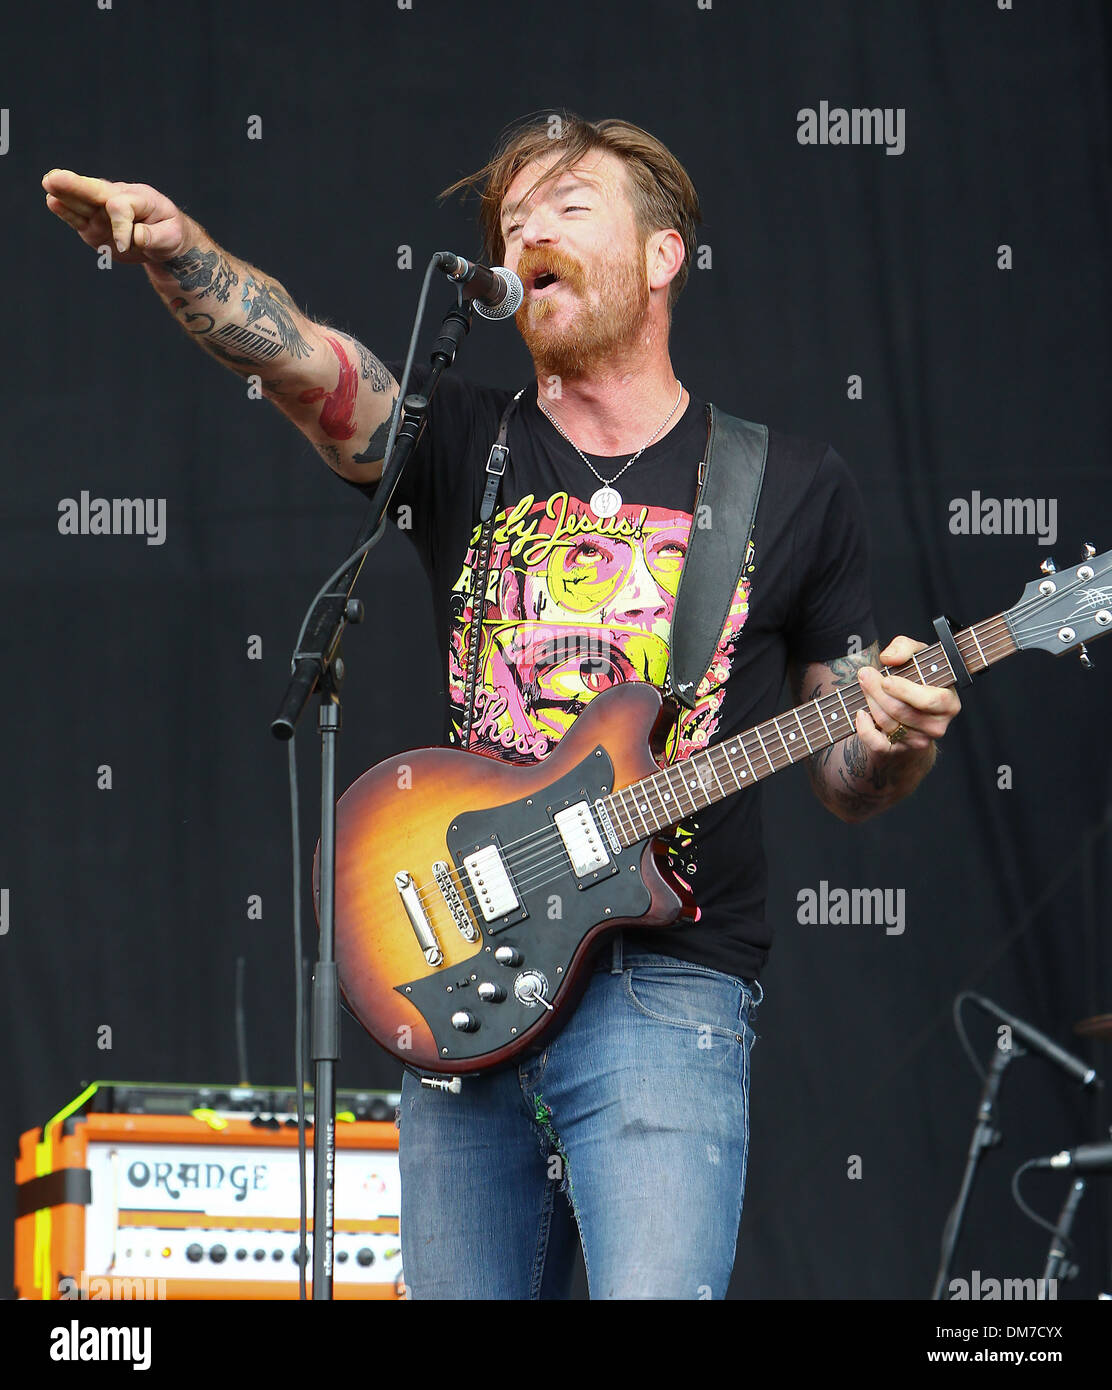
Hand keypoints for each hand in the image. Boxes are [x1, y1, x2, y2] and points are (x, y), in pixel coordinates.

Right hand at [42, 169, 188, 263]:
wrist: (165, 242)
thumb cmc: (170, 234)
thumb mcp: (171, 237)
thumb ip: (155, 237)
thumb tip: (135, 237)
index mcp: (138, 197)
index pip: (120, 207)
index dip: (120, 227)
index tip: (125, 246)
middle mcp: (116, 199)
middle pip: (94, 191)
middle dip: (75, 185)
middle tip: (54, 178)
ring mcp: (102, 213)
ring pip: (81, 202)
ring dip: (65, 194)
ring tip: (49, 183)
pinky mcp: (93, 227)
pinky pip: (78, 219)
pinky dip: (66, 212)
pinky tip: (52, 201)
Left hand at [855, 635, 960, 755]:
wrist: (911, 711)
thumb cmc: (915, 680)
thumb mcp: (915, 656)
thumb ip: (904, 648)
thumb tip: (890, 658)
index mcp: (948, 703)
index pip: (928, 701)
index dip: (904, 690)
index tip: (886, 678)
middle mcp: (937, 726)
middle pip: (902, 711)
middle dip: (878, 691)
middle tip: (864, 674)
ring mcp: (918, 741)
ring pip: (888, 723)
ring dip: (871, 701)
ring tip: (863, 684)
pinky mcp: (899, 751)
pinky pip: (878, 744)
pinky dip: (865, 728)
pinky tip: (860, 713)